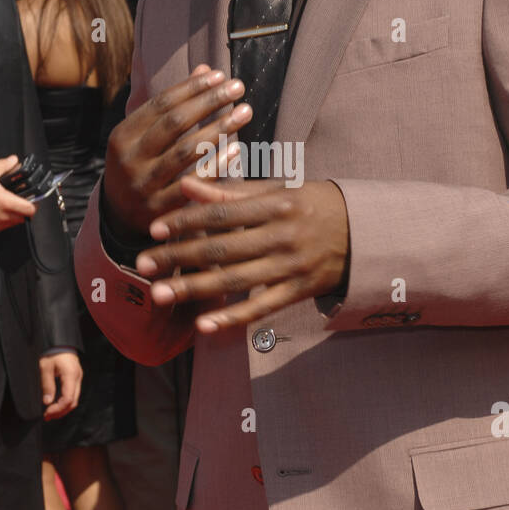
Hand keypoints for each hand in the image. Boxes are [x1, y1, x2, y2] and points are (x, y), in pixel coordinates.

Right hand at [0, 156, 36, 234]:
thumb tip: (14, 160)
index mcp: (5, 202)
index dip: (34, 203)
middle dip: (23, 210)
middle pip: (23, 218)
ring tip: (4, 205)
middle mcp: (2, 216)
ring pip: (11, 224)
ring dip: (12, 216)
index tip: (31, 198)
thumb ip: (3, 165)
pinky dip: (0, 222)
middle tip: (18, 200)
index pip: (30, 210)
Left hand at [40, 352, 82, 419]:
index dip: (58, 409)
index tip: (46, 413)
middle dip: (60, 412)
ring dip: (63, 408)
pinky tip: (56, 404)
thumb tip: (47, 402)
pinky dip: (65, 401)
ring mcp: (78, 377)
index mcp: (71, 375)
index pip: (68, 399)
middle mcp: (78, 378)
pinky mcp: (76, 377)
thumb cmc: (52, 351)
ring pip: (74, 399)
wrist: (59, 340)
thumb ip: (47, 385)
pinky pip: (73, 393)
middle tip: (47, 417)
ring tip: (50, 413)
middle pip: (73, 402)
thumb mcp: (45, 368)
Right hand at [102, 66, 250, 239]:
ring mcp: (143, 186)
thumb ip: (174, 105)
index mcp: (122, 135)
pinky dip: (216, 165)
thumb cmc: (140, 165)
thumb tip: (206, 69)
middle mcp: (129, 159)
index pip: (161, 103)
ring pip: (185, 152)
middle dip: (209, 102)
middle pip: (174, 124)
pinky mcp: (159, 210)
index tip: (220, 75)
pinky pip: (193, 184)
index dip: (192, 87)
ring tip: (244, 112)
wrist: (119, 217)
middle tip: (238, 87)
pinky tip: (236, 149)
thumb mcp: (144, 136)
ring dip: (218, 129)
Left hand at [134, 175, 349, 333]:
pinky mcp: (299, 292)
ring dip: (194, 288)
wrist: (366, 233)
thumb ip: (231, 191)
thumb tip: (186, 185)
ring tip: (160, 292)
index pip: (222, 213)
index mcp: (277, 204)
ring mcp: (292, 266)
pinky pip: (262, 308)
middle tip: (142, 262)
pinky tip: (204, 325)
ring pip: (236, 280)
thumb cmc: (314, 205)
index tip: (155, 229)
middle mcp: (283, 236)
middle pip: (222, 248)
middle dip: (179, 257)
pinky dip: (233, 318)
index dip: (186, 221)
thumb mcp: (278, 190)